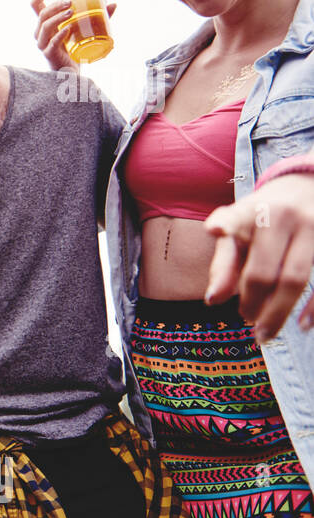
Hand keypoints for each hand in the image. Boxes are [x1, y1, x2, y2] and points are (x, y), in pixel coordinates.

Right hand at [30, 0, 115, 72]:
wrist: (71, 72)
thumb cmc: (75, 49)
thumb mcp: (83, 30)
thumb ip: (97, 18)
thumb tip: (113, 4)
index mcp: (45, 24)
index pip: (35, 6)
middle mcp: (40, 33)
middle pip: (42, 14)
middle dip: (55, 6)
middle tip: (70, 3)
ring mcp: (43, 44)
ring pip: (44, 26)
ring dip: (57, 17)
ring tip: (71, 12)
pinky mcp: (49, 54)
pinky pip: (52, 43)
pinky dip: (60, 34)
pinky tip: (68, 29)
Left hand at [204, 173, 313, 340]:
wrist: (307, 185)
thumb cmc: (263, 217)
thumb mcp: (239, 229)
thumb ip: (225, 263)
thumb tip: (213, 300)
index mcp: (252, 211)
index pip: (236, 224)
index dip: (225, 230)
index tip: (216, 231)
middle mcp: (283, 216)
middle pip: (264, 270)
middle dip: (251, 301)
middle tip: (245, 318)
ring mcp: (313, 227)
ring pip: (295, 279)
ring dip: (278, 312)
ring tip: (265, 333)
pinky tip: (303, 325)